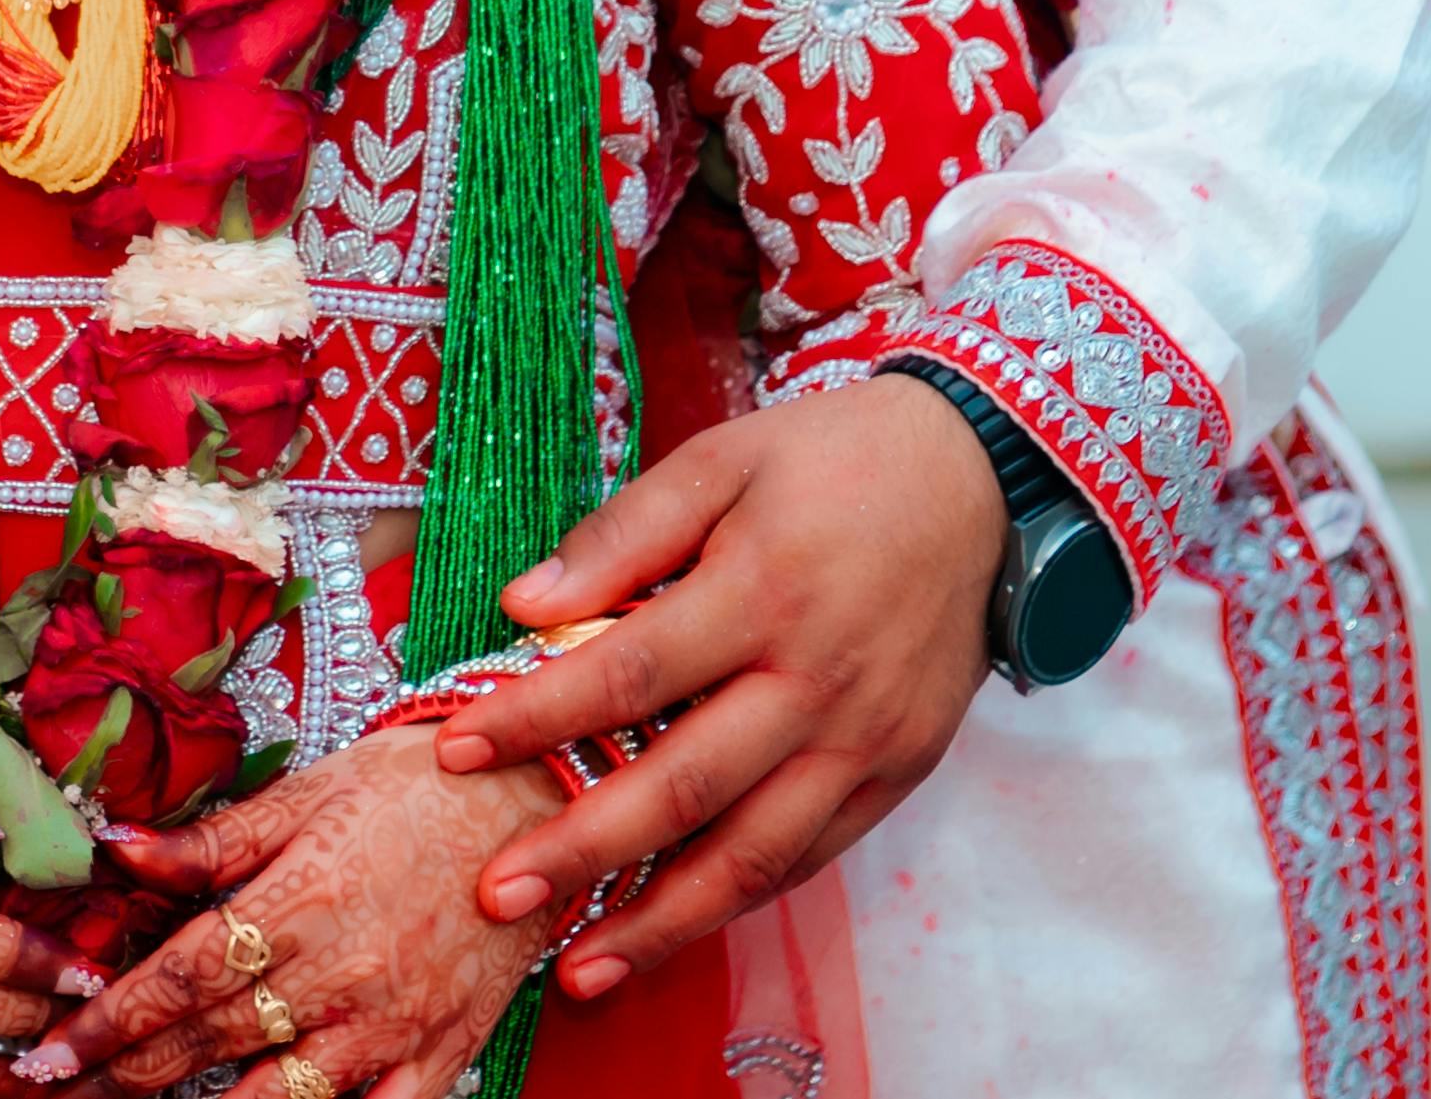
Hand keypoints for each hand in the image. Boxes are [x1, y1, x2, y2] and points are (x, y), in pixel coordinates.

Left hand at [24, 728, 562, 1094]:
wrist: (546, 800)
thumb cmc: (423, 783)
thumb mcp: (312, 789)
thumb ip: (215, 839)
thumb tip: (121, 850)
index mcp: (301, 900)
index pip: (181, 976)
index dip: (109, 1019)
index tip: (52, 1046)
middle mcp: (342, 972)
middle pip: (210, 1041)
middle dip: (127, 1074)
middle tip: (59, 1091)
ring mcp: (393, 1024)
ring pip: (278, 1098)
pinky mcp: (441, 1055)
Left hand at [431, 376, 1012, 999]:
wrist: (977, 477)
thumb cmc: (834, 461)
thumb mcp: (723, 461)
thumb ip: (623, 533)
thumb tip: (522, 605)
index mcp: (763, 591)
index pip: (625, 675)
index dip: (533, 720)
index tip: (453, 751)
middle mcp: (816, 680)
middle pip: (684, 788)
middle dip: (582, 850)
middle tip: (497, 896)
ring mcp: (864, 738)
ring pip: (752, 855)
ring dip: (661, 922)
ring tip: (582, 969)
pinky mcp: (899, 771)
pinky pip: (810, 856)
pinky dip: (739, 900)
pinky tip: (675, 926)